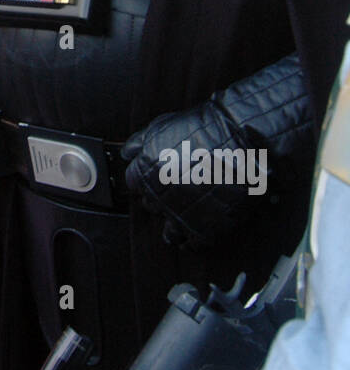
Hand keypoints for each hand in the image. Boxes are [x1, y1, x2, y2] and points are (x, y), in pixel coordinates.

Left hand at [122, 103, 260, 249]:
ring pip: (169, 232)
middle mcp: (159, 198)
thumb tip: (127, 153)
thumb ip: (140, 141)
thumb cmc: (206, 130)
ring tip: (186, 213)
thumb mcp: (165, 125)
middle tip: (177, 189)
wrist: (242, 140)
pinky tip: (199, 226)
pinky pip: (191, 244)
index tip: (156, 175)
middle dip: (161, 198)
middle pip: (151, 206)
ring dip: (175, 224)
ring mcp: (182, 216)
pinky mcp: (204, 230)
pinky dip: (193, 238)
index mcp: (146, 173)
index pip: (133, 183)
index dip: (146, 177)